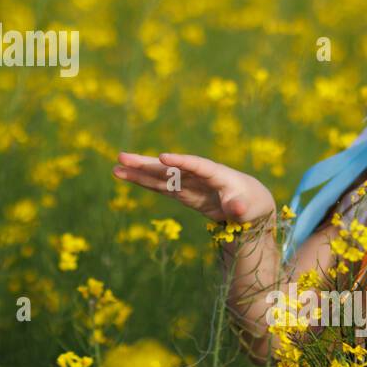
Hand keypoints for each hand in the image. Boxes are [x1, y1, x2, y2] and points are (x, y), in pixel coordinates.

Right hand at [112, 151, 274, 223]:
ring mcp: (188, 183)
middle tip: (122, 157)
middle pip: (169, 167)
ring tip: (116, 168)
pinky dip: (144, 183)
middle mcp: (198, 174)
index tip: (162, 158)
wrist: (248, 204)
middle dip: (147, 163)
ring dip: (139, 173)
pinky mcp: (182, 192)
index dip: (181, 162)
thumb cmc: (251, 203)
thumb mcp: (250, 208)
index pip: (197, 166)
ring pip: (160, 176)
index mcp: (217, 174)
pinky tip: (126, 177)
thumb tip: (236, 209)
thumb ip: (240, 207)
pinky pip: (160, 187)